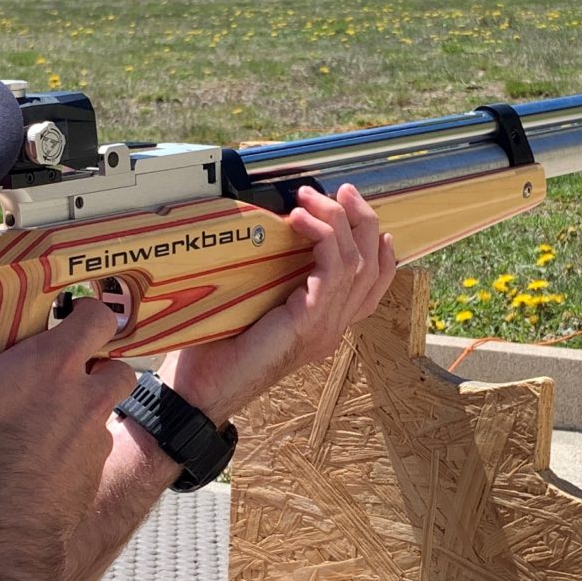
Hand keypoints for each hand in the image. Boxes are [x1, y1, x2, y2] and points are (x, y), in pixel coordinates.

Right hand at [0, 289, 137, 580]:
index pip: (100, 317)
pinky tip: (40, 464)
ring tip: (45, 422)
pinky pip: (94, 453)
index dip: (88, 314)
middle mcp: (88, 397)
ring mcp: (96, 440)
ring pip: (106, 412)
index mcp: (55, 363)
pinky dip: (75, 452)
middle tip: (60, 375)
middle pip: (119, 366)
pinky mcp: (93, 477)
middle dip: (99, 365)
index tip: (67, 320)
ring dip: (87, 410)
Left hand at [160, 183, 395, 422]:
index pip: (373, 286)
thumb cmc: (217, 351)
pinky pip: (334, 268)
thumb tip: (265, 237)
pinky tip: (298, 219)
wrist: (202, 390)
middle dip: (364, 221)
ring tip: (309, 197)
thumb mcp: (253, 308)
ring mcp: (326, 326)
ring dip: (337, 220)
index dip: (380, 250)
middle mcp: (334, 328)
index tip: (363, 217)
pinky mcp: (310, 320)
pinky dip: (321, 236)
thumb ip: (271, 282)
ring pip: (357, 261)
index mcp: (326, 327)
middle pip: (374, 266)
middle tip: (342, 190)